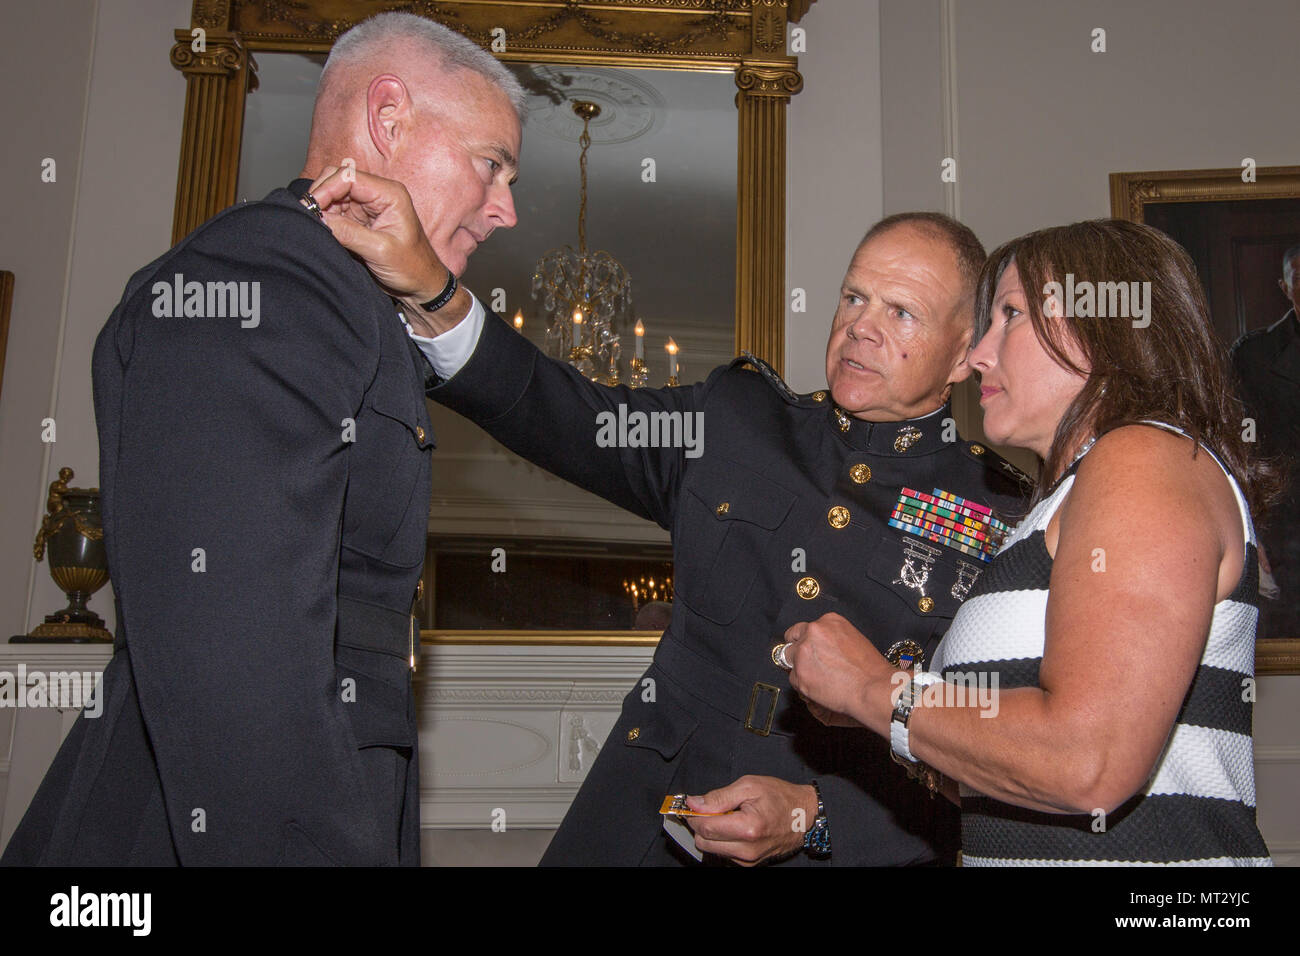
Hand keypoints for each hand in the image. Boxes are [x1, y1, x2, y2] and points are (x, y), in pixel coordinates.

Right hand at [305, 164, 470, 334]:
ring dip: (321, 208)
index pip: (348, 177)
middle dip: (320, 195)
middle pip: (337, 180)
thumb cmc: (412, 267)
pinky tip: (322, 231)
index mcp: (389, 193)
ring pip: (333, 195)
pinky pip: (334, 211)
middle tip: (308, 216)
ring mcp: (367, 207)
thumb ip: (349, 232)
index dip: (326, 189)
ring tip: (315, 227)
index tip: (311, 208)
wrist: (421, 285)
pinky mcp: (358, 220)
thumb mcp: (380, 250)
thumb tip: (318, 218)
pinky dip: (325, 219)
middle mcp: (377, 195)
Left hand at [683, 775, 818, 864]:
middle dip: (701, 825)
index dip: (695, 815)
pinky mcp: (749, 863)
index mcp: (747, 828)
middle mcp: (747, 850)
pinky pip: (723, 853)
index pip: (705, 828)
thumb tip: (694, 803)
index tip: (694, 804)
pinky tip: (734, 827)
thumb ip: (719, 797)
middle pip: (704, 842)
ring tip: (728, 816)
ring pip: (711, 849)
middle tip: (712, 809)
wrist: (804, 816)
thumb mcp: (749, 786)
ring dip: (712, 833)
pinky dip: (723, 840)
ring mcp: (748, 860)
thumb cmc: (780, 797)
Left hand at [785, 613, 901, 734]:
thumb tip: (819, 648)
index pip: (804, 628)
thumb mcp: (852, 639)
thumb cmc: (870, 669)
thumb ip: (831, 638)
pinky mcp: (799, 674)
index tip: (806, 648)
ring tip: (819, 679)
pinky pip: (794, 680)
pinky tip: (820, 688)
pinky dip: (803, 685)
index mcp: (828, 621)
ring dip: (799, 669)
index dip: (804, 640)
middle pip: (791, 640)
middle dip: (796, 652)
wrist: (872, 689)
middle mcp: (813, 632)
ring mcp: (803, 653)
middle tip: (809, 665)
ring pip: (789, 661)